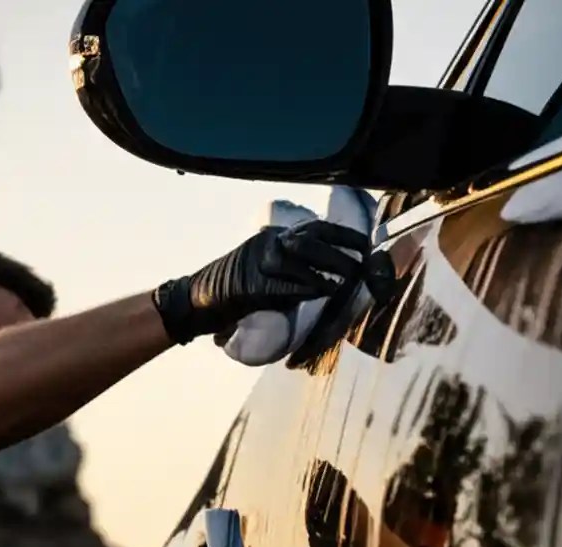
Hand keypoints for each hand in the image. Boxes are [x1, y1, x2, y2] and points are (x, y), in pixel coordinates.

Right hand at [153, 220, 371, 344]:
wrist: (195, 303)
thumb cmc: (233, 295)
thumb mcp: (266, 273)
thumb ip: (294, 272)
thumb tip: (332, 280)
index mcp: (273, 238)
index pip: (315, 228)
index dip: (343, 235)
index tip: (366, 245)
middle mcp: (267, 243)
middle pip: (312, 239)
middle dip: (342, 251)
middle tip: (364, 265)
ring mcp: (257, 261)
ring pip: (301, 256)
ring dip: (330, 268)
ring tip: (349, 280)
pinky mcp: (250, 283)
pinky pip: (285, 282)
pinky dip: (307, 286)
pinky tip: (325, 291)